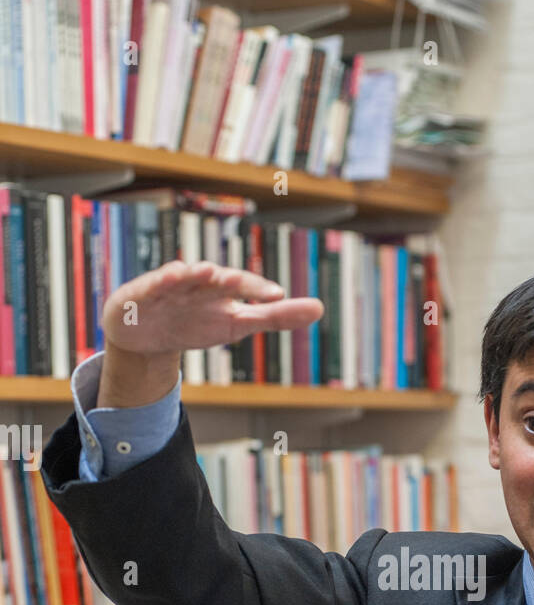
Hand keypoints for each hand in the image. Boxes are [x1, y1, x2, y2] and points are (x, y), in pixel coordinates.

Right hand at [103, 259, 323, 356]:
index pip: (245, 288)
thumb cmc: (196, 322)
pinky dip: (160, 284)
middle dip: (228, 279)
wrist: (145, 333)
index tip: (277, 296)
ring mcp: (171, 286)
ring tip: (204, 272)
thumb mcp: (237, 324)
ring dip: (193, 274)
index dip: (258, 291)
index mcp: (223, 290)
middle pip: (216, 279)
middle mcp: (199, 282)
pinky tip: (168, 280)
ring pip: (184, 278)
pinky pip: (153, 287)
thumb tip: (319, 308)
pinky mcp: (143, 292)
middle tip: (239, 281)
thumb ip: (276, 316)